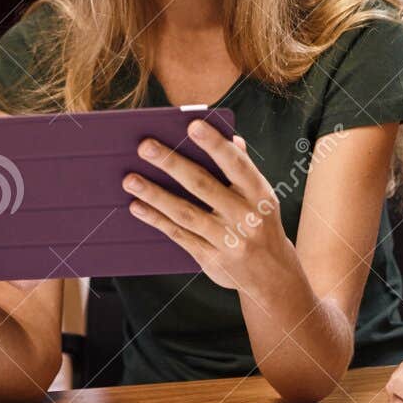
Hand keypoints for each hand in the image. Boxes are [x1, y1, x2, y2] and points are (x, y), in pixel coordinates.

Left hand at [124, 121, 299, 296]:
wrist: (272, 276)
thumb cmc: (261, 224)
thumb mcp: (262, 197)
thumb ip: (244, 168)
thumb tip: (232, 138)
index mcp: (260, 194)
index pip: (236, 164)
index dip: (215, 145)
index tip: (191, 125)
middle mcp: (245, 217)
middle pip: (203, 186)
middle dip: (172, 164)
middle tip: (144, 146)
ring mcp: (228, 241)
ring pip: (186, 213)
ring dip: (155, 194)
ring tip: (130, 179)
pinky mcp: (211, 259)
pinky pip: (179, 235)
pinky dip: (157, 220)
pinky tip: (138, 207)